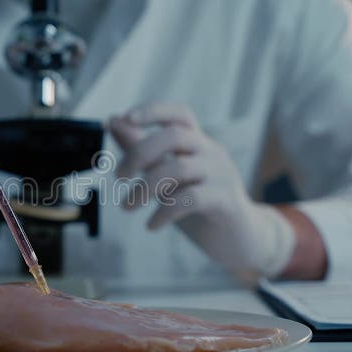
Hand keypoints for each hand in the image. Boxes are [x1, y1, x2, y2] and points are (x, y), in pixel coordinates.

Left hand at [108, 104, 294, 276]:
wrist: (239, 240)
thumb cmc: (199, 206)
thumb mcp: (166, 176)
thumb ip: (141, 150)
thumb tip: (112, 121)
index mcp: (198, 144)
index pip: (179, 115)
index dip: (153, 111)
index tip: (124, 117)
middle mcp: (212, 153)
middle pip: (175, 136)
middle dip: (139, 153)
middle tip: (118, 177)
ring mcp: (222, 176)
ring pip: (179, 168)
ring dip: (144, 187)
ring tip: (127, 206)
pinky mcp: (227, 202)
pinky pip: (191, 199)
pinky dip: (165, 212)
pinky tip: (152, 225)